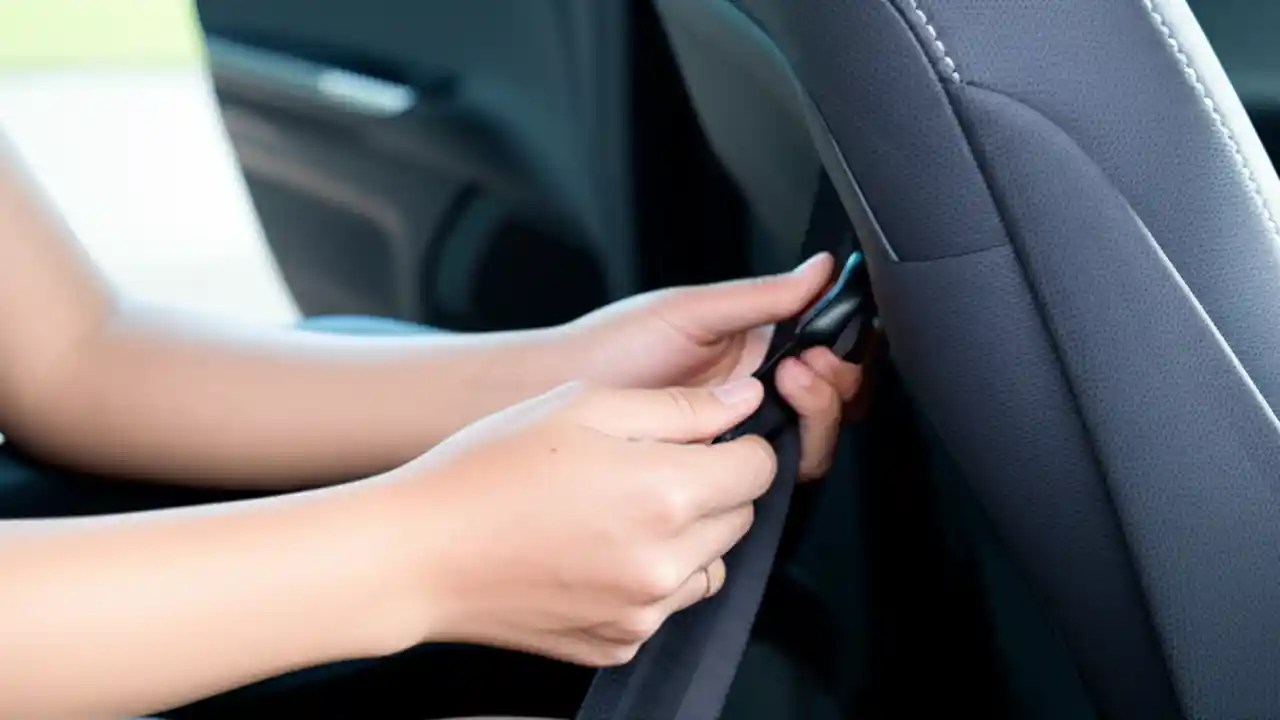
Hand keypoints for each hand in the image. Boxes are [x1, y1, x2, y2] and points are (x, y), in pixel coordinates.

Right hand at [371, 379, 774, 665]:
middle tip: (645, 468)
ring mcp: (643, 611)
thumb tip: (746, 402)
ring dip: (687, 537)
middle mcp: (665, 562)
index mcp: (665, 492)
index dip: (737, 444)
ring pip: (710, 565)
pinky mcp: (619, 644)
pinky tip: (593, 552)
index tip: (704, 437)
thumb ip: (679, 406)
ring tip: (618, 511)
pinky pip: (665, 605)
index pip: (758, 469)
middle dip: (711, 487)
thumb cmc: (490, 468)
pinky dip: (648, 579)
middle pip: (740, 518)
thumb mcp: (584, 405)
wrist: (419, 554)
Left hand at [562, 252, 866, 479]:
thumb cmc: (613, 348)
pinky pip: (775, 478)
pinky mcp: (719, 475)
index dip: (842, 353)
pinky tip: (764, 431)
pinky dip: (787, 455)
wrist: (554, 396)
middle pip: (830, 405)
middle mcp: (754, 398)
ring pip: (811, 443)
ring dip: (816, 414)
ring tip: (786, 382)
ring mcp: (739, 439)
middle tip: (808, 365)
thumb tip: (823, 269)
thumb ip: (762, 298)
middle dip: (835, 385)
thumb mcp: (692, 312)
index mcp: (754, 352)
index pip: (825, 358)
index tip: (828, 342)